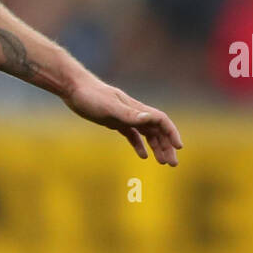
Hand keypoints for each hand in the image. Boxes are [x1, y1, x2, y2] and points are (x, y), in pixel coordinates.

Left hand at [63, 75, 182, 165]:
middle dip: (167, 146)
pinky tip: (143, 156)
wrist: (74, 88)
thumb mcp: (109, 107)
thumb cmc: (90, 96)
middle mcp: (134, 113)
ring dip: (157, 147)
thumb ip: (129, 114)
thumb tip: (150, 119)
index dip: (172, 133)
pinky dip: (139, 145)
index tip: (178, 147)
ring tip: (162, 162)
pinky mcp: (114, 121)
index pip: (161, 121)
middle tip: (173, 164)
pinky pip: (132, 135)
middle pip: (157, 130)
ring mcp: (124, 117)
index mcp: (136, 109)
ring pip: (147, 134)